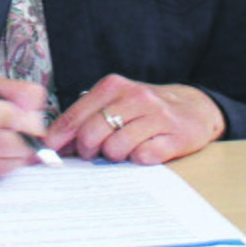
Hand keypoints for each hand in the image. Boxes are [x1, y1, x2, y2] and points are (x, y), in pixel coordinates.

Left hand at [45, 73, 224, 164]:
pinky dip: (139, 159)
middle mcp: (134, 97)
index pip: (76, 116)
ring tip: (124, 150)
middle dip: (88, 151)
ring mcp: (155, 116)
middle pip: (92, 134)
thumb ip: (86, 118)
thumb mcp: (115, 103)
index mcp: (113, 86)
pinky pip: (143, 157)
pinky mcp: (173, 136)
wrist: (194, 108)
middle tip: (95, 154)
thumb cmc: (145, 109)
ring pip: (116, 148)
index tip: (51, 153)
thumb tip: (55, 144)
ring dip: (115, 157)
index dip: (60, 138)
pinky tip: (145, 151)